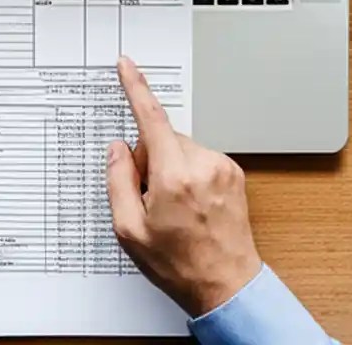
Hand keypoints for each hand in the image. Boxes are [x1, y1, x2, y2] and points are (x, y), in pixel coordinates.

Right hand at [105, 57, 262, 316]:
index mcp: (173, 177)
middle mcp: (202, 165)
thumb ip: (118, 181)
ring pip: (181, 149)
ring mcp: (222, 168)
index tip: (127, 66)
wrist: (226, 284)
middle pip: (163, 138)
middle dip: (150, 159)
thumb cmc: (178, 263)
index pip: (151, 119)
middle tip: (149, 199)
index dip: (136, 88)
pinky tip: (191, 206)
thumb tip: (118, 149)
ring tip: (174, 209)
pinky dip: (189, 174)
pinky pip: (200, 160)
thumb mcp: (129, 230)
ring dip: (170, 168)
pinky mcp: (234, 174)